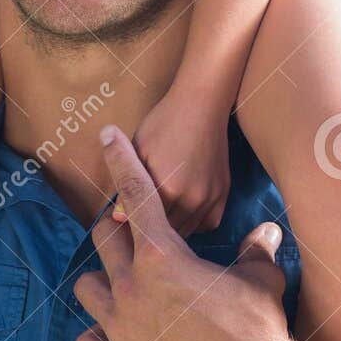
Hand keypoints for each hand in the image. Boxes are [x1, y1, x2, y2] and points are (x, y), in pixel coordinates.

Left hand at [73, 125, 290, 340]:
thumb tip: (267, 230)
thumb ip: (256, 248)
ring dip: (103, 282)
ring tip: (123, 286)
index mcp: (163, 255)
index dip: (121, 159)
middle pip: (104, 238)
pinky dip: (97, 335)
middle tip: (132, 236)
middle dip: (117, 229)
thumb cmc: (259, 327)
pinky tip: (112, 332)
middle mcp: (133, 286)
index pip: (135, 192)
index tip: (107, 135)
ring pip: (88, 288)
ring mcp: (122, 328)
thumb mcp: (261, 278)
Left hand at [123, 85, 231, 235]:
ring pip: (187, 233)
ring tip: (158, 219)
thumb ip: (127, 185)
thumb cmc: (163, 123)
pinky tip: (181, 211)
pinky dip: (193, 224)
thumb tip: (117, 218)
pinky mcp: (223, 194)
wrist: (201, 104)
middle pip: (166, 235)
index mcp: (166, 190)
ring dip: (171, 231)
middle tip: (139, 219)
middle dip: (151, 232)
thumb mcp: (137, 149)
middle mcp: (191, 200)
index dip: (131, 227)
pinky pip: (207, 224)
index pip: (143, 228)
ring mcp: (210, 198)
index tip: (124, 220)